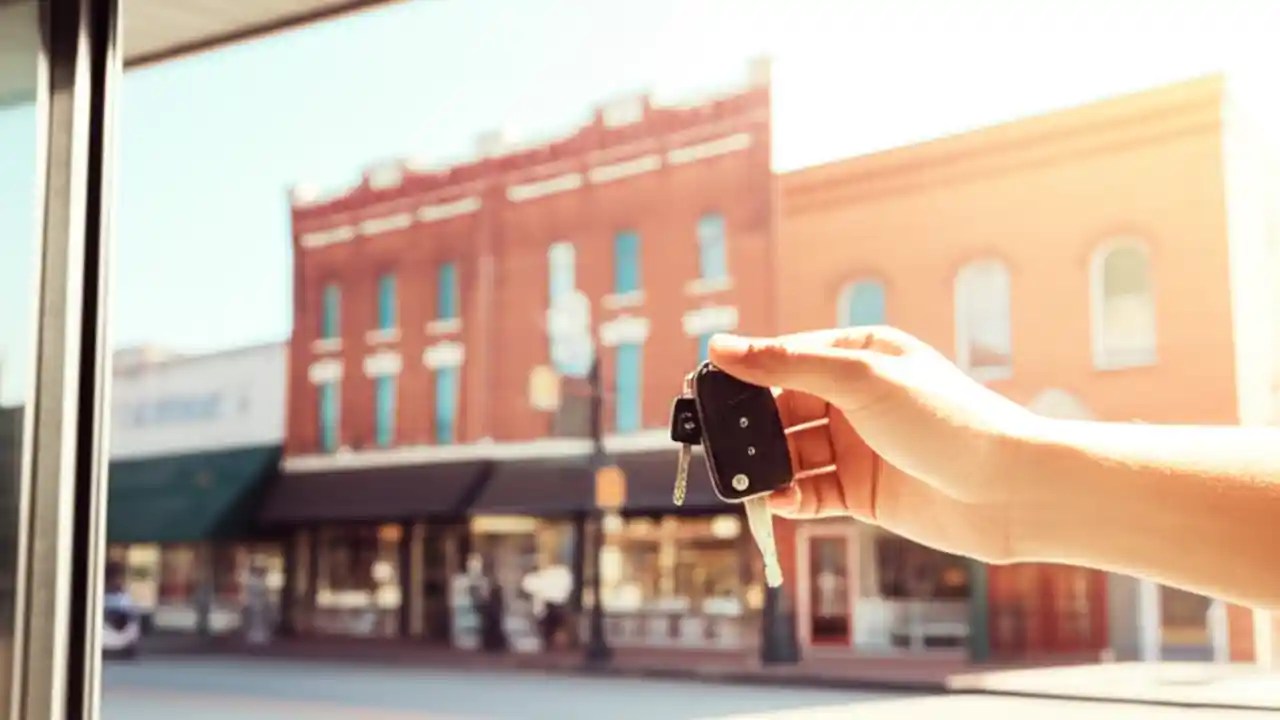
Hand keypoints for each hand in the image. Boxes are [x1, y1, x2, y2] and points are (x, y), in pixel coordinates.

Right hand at [708, 326, 1038, 562]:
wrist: (1011, 492)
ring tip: (747, 479)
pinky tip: (778, 502)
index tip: (703, 393)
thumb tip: (720, 346)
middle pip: (781, 409)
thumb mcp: (861, 380)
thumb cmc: (948, 421)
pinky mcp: (863, 493)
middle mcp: (857, 399)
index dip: (744, 375)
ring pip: (791, 454)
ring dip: (767, 466)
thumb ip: (786, 364)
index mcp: (860, 355)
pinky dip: (789, 497)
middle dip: (751, 428)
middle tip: (719, 445)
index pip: (785, 358)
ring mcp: (859, 447)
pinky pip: (810, 492)